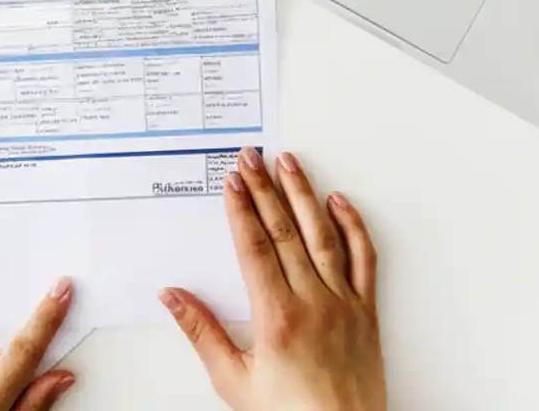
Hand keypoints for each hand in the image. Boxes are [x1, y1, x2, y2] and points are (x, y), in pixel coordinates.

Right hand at [161, 149, 385, 410]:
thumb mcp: (234, 380)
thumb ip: (202, 332)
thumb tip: (172, 297)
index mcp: (277, 317)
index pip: (255, 247)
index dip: (242, 209)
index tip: (232, 181)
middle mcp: (313, 302)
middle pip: (284, 231)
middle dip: (265, 189)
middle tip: (252, 158)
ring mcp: (343, 303)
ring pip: (322, 235)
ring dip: (304, 194)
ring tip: (290, 163)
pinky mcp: (366, 311)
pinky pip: (363, 258)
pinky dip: (353, 226)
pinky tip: (339, 202)